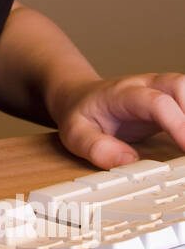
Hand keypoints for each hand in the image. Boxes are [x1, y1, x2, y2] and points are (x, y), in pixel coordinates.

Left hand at [52, 72, 184, 168]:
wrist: (79, 97)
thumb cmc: (80, 115)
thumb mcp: (75, 134)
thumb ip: (96, 148)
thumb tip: (127, 162)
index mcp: (123, 94)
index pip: (157, 102)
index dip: (177, 123)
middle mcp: (146, 86)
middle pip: (180, 86)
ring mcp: (160, 90)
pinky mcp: (170, 100)